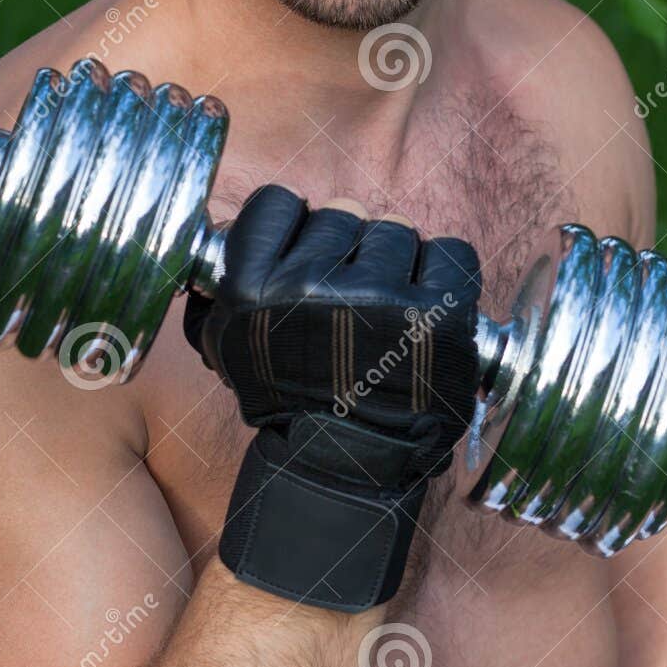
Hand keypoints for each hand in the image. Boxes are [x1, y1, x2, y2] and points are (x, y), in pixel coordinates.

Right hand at [183, 185, 481, 611]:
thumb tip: (216, 230)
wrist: (347, 463)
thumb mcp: (227, 345)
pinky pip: (451, 251)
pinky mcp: (439, 313)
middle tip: (351, 295)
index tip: (305, 251)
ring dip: (396, 260)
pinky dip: (445, 272)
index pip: (277, 203)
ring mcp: (381, 298)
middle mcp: (313, 286)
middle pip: (342, 213)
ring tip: (390, 306)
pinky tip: (429, 304)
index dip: (294, 225)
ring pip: (396, 229)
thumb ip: (217, 288)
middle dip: (348, 248)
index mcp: (254, 288)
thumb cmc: (288, 398)